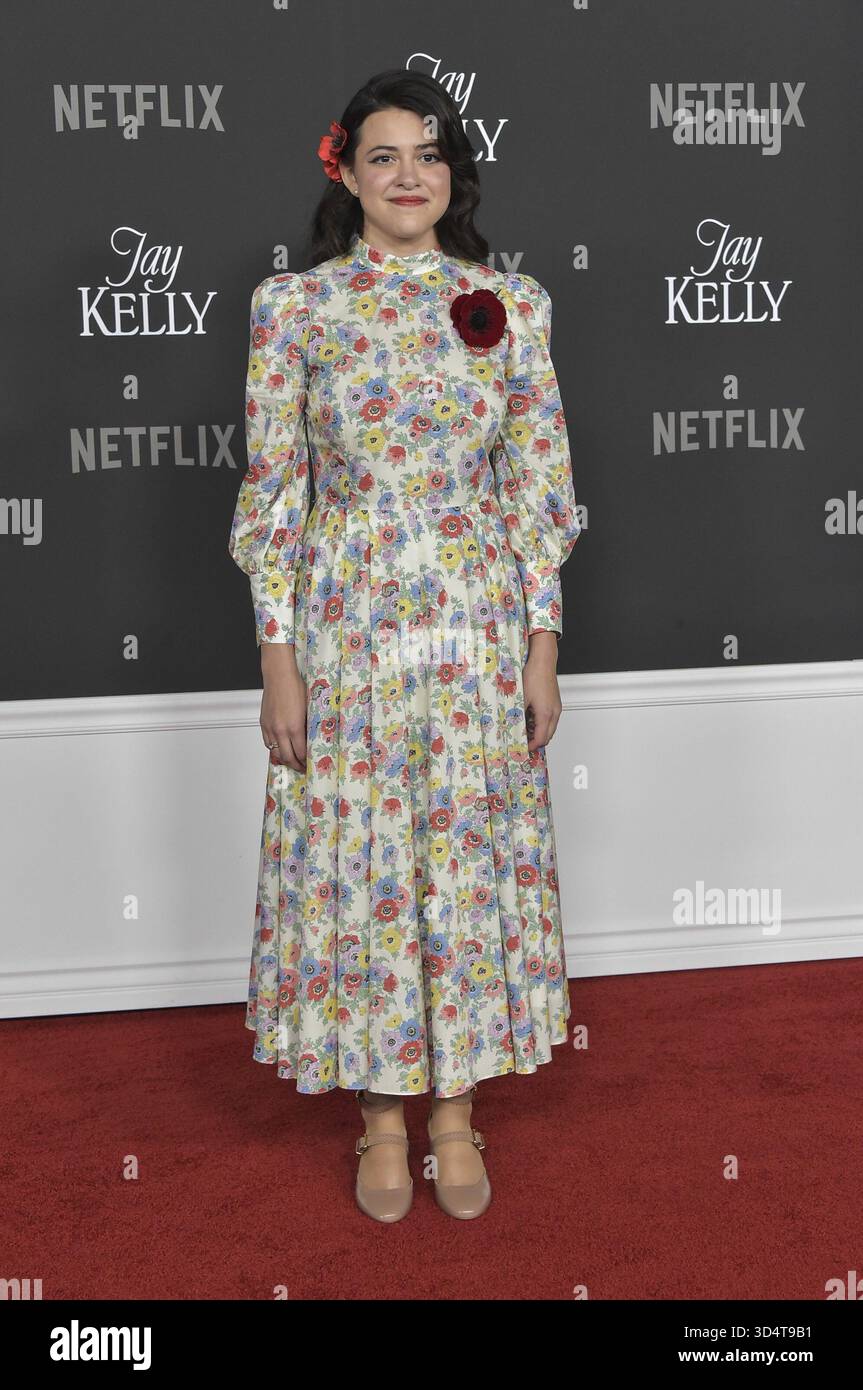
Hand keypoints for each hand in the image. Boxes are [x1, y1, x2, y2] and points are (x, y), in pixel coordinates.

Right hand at [259, 643, 306, 771]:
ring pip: (276, 753)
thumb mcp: (308, 709)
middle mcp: (280, 730)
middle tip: (303, 769)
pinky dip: (275, 749)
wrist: (279, 675)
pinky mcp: (263, 723)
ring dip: (285, 760)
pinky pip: (268, 743)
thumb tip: (312, 739)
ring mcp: (270, 728)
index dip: (307, 761)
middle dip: (296, 766)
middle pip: (288, 758)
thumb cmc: (295, 687)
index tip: (311, 764)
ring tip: (293, 762)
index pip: (301, 753)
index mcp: (294, 727)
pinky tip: (281, 749)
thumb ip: (308, 727)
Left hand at [523, 631, 561, 752]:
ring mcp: (556, 707)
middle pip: (548, 736)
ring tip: (524, 732)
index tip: (522, 749)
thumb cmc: (533, 676)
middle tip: (523, 744)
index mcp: (546, 714)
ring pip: (549, 728)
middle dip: (536, 742)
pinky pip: (550, 719)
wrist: (542, 662)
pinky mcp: (554, 702)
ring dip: (538, 733)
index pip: (541, 739)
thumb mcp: (521, 699)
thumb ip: (518, 715)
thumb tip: (511, 727)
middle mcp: (554, 712)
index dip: (531, 746)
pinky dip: (541, 724)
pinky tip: (529, 719)